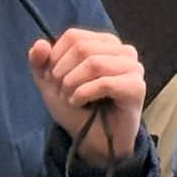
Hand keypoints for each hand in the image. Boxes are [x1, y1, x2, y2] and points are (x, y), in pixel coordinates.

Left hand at [27, 28, 145, 167]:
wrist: (94, 140)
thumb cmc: (78, 108)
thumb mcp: (51, 84)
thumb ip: (41, 63)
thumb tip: (40, 44)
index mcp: (105, 44)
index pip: (74, 36)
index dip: (55, 58)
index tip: (54, 79)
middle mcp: (124, 51)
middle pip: (83, 48)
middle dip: (63, 73)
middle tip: (63, 92)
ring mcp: (134, 68)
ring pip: (94, 63)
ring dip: (72, 85)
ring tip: (71, 99)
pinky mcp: (137, 86)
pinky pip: (104, 83)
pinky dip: (83, 94)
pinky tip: (81, 103)